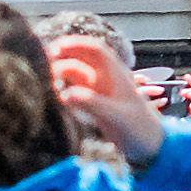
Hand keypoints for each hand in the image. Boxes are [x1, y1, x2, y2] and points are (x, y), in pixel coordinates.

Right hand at [48, 16, 160, 164]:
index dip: (76, 44)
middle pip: (82, 59)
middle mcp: (107, 79)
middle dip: (63, 56)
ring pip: (76, 75)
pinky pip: (75, 91)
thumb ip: (92, 104)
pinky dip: (63, 90)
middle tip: (41, 63)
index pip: (95, 50)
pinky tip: (53, 98)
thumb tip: (65, 94)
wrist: (149, 146)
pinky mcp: (95, 104)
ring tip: (45, 84)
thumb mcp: (115, 116)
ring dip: (61, 75)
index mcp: (116, 74)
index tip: (55, 48)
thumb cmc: (138, 128)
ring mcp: (100, 91)